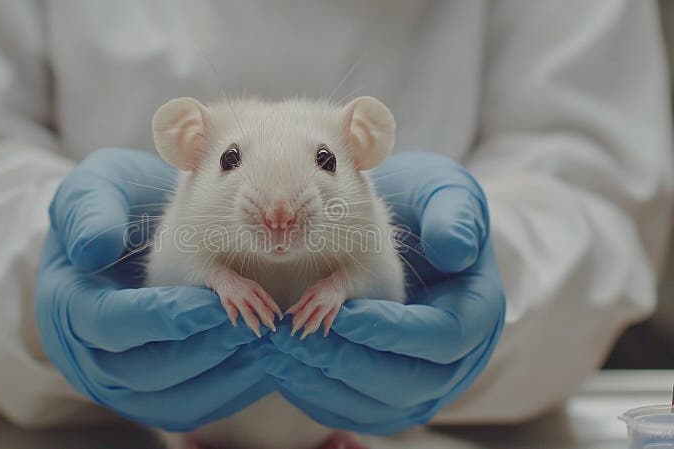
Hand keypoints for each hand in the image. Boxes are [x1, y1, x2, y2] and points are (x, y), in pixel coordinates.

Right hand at [35, 148, 275, 429]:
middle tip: (253, 328)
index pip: (111, 324)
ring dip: (227, 377)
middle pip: (147, 371)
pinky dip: (235, 387)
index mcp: (69, 304)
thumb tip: (94, 250)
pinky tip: (268, 362)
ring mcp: (127, 378)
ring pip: (176, 398)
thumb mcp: (92, 188)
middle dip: (205, 350)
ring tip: (269, 347)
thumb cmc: (113, 204)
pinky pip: (197, 403)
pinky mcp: (160, 389)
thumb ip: (89, 211)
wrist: (132, 227)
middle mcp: (93, 353)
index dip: (161, 318)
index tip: (210, 306)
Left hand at [269, 151, 505, 434]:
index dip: (392, 331)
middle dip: (346, 363)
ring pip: (373, 404)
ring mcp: (415, 380)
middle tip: (296, 338)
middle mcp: (451, 359)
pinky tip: (280, 365)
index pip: (440, 338)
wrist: (406, 229)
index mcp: (474, 313)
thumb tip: (453, 251)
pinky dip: (313, 391)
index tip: (344, 315)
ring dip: (321, 383)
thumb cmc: (426, 208)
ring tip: (278, 353)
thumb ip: (454, 216)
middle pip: (404, 382)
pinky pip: (349, 408)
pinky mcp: (381, 391)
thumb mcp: (446, 194)